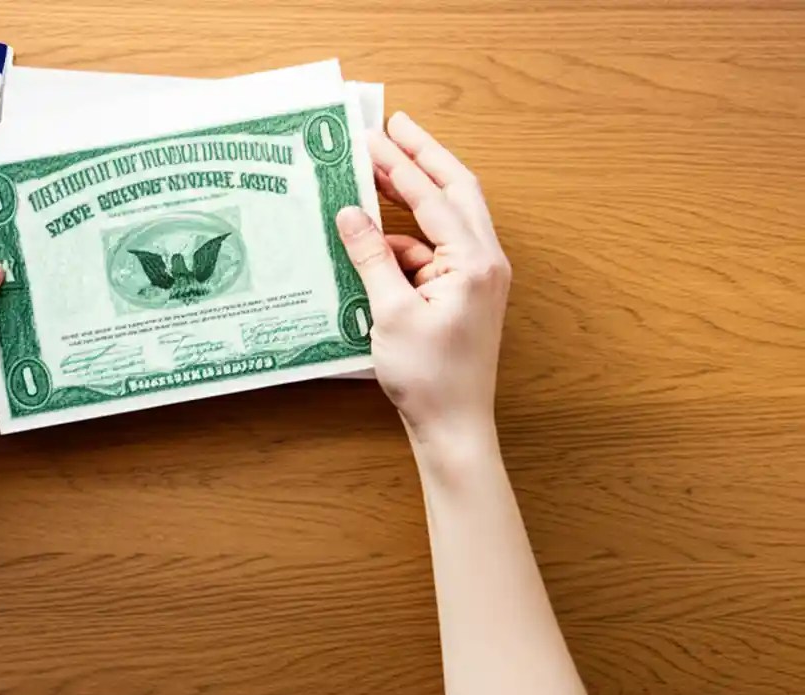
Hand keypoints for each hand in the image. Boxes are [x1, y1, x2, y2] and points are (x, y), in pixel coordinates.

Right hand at [336, 112, 510, 445]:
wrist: (454, 427)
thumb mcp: (390, 313)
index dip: (399, 163)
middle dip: (422, 156)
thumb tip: (351, 214)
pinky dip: (406, 240)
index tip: (371, 134)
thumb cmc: (429, 378)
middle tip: (392, 126)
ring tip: (373, 174)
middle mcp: (486, 260)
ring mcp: (479, 275)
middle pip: (456, 189)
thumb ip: (371, 257)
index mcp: (474, 262)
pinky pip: (434, 250)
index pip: (433, 196)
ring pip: (447, 217)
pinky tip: (372, 240)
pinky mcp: (466, 291)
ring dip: (413, 195)